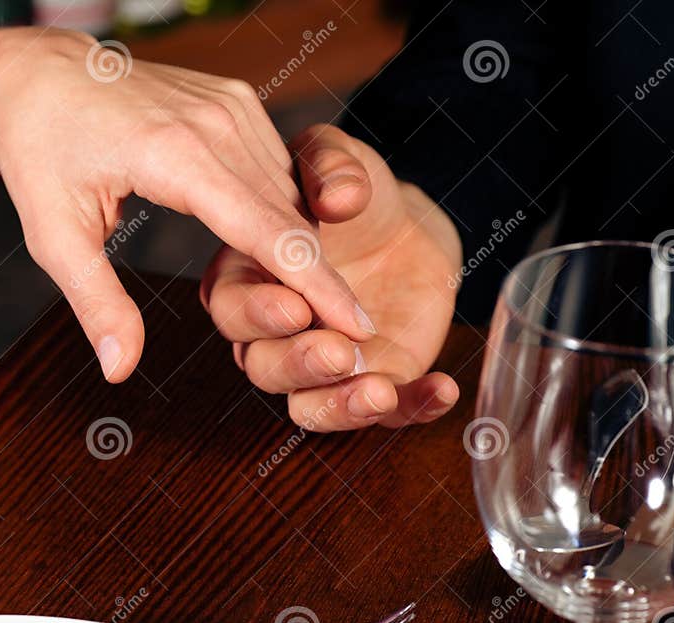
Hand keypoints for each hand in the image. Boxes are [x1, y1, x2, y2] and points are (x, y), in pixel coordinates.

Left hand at [0, 28, 373, 381]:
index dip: (318, 286)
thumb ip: (96, 302)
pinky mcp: (233, 100)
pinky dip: (283, 209)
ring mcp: (230, 105)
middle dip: (322, 277)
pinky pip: (274, 165)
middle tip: (351, 334)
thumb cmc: (41, 148)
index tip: (359, 326)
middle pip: (291, 216)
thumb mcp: (53, 232)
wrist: (40, 72)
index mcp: (177, 154)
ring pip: (289, 191)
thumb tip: (119, 370)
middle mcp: (216, 123)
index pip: (268, 233)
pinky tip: (284, 245)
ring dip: (303, 245)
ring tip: (322, 301)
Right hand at [201, 125, 462, 430]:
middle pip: (264, 368)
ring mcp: (321, 365)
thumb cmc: (350, 191)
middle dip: (299, 364)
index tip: (298, 305)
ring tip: (380, 391)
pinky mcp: (373, 381)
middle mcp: (274, 334)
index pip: (232, 308)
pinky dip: (412, 408)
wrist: (403, 225)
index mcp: (248, 279)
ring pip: (310, 408)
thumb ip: (330, 166)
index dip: (257, 314)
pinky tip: (441, 390)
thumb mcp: (336, 159)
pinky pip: (385, 412)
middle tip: (338, 350)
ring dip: (341, 406)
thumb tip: (341, 196)